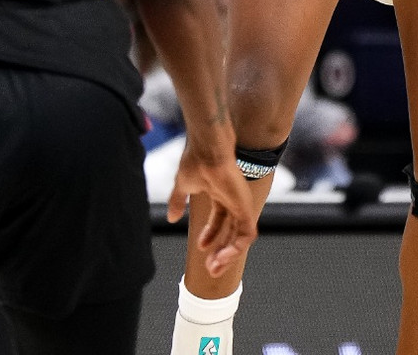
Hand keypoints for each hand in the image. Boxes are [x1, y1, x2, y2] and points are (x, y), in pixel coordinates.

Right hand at [170, 126, 258, 276]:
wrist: (207, 149)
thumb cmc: (195, 161)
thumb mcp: (183, 185)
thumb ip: (177, 201)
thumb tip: (170, 218)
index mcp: (220, 193)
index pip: (219, 220)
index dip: (210, 236)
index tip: (200, 248)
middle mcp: (233, 200)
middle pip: (230, 231)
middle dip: (220, 251)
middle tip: (210, 268)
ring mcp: (241, 205)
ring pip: (239, 237)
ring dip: (228, 255)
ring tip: (214, 268)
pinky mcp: (246, 208)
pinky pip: (247, 236)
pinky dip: (236, 249)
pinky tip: (222, 257)